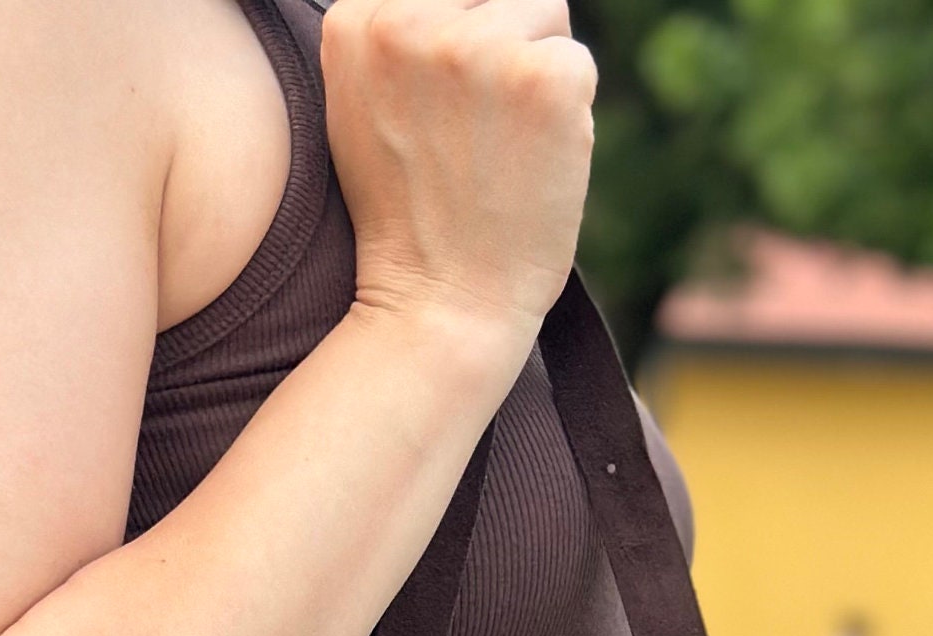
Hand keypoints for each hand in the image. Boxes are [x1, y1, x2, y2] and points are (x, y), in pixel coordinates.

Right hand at [323, 0, 598, 353]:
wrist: (437, 308)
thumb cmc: (410, 220)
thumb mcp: (367, 108)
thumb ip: (397, 37)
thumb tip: (465, 5)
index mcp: (356, 20)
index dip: (454, 43)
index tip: (436, 113)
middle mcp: (407, 19)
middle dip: (497, 50)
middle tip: (467, 141)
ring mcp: (476, 47)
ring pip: (541, 15)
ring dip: (534, 79)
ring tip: (496, 153)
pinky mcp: (542, 76)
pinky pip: (576, 62)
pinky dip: (569, 116)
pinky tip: (528, 168)